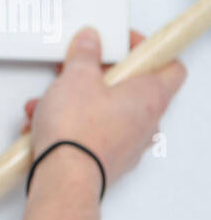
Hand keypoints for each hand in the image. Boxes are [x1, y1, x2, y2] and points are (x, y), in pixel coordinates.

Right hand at [20, 27, 186, 182]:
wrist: (64, 177)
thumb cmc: (78, 132)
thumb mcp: (75, 77)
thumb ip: (84, 55)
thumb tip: (89, 43)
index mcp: (150, 95)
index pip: (171, 65)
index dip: (149, 51)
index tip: (126, 45)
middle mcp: (148, 122)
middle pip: (134, 90)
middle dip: (101, 79)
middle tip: (82, 72)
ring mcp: (131, 144)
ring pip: (110, 114)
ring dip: (81, 105)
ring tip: (53, 103)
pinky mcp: (110, 161)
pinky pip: (96, 136)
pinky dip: (75, 128)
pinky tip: (49, 126)